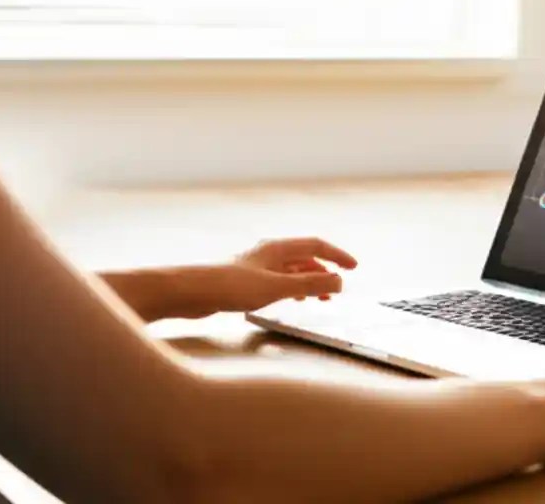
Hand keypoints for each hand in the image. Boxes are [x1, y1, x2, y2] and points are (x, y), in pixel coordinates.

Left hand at [208, 237, 358, 312]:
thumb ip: (309, 283)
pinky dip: (292, 288)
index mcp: (277, 247)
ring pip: (291, 270)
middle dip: (325, 271)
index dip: (337, 255)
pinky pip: (278, 280)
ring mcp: (256, 265)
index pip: (316, 245)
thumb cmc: (229, 285)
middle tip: (338, 287)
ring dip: (309, 281)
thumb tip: (339, 281)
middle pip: (304, 257)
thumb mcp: (276, 287)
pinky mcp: (245, 279)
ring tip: (320, 298)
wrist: (191, 291)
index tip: (353, 268)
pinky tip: (292, 299)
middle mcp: (268, 252)